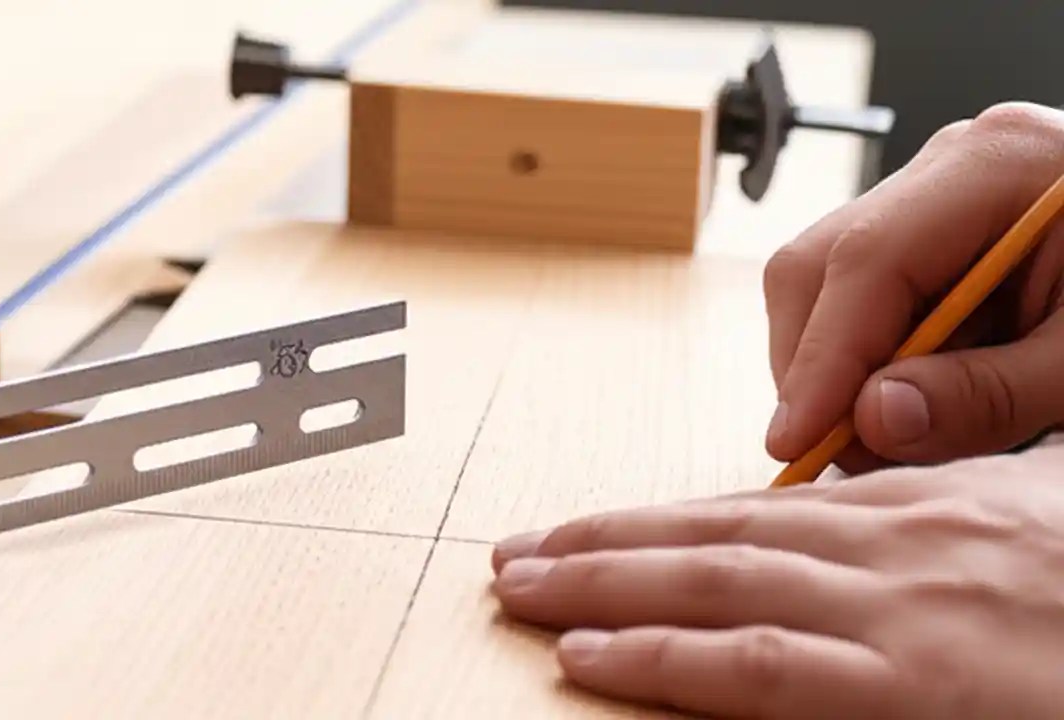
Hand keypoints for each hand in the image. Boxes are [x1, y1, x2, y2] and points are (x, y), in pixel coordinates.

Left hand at [488, 445, 1063, 718]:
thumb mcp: (1032, 516)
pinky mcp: (912, 689)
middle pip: (709, 537)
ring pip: (713, 587)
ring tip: (521, 593)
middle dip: (599, 548)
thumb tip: (868, 499)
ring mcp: (896, 615)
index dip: (655, 521)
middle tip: (512, 557)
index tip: (581, 530)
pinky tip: (593, 661)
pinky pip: (759, 671)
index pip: (751, 509)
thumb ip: (941, 509)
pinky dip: (665, 662)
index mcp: (915, 506)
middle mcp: (888, 545)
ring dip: (602, 591)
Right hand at [763, 102, 1063, 473]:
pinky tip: (918, 400)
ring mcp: (936, 194)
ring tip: (897, 436)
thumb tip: (872, 421)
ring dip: (843, 372)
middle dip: (818, 370)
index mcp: (1000, 165)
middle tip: (848, 454)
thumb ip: (988, 393)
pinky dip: (874, 361)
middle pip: (823, 266)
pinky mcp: (935, 232)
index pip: (866, 260)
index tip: (795, 443)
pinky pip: (866, 299)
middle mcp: (952, 166)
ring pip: (828, 286)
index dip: (820, 359)